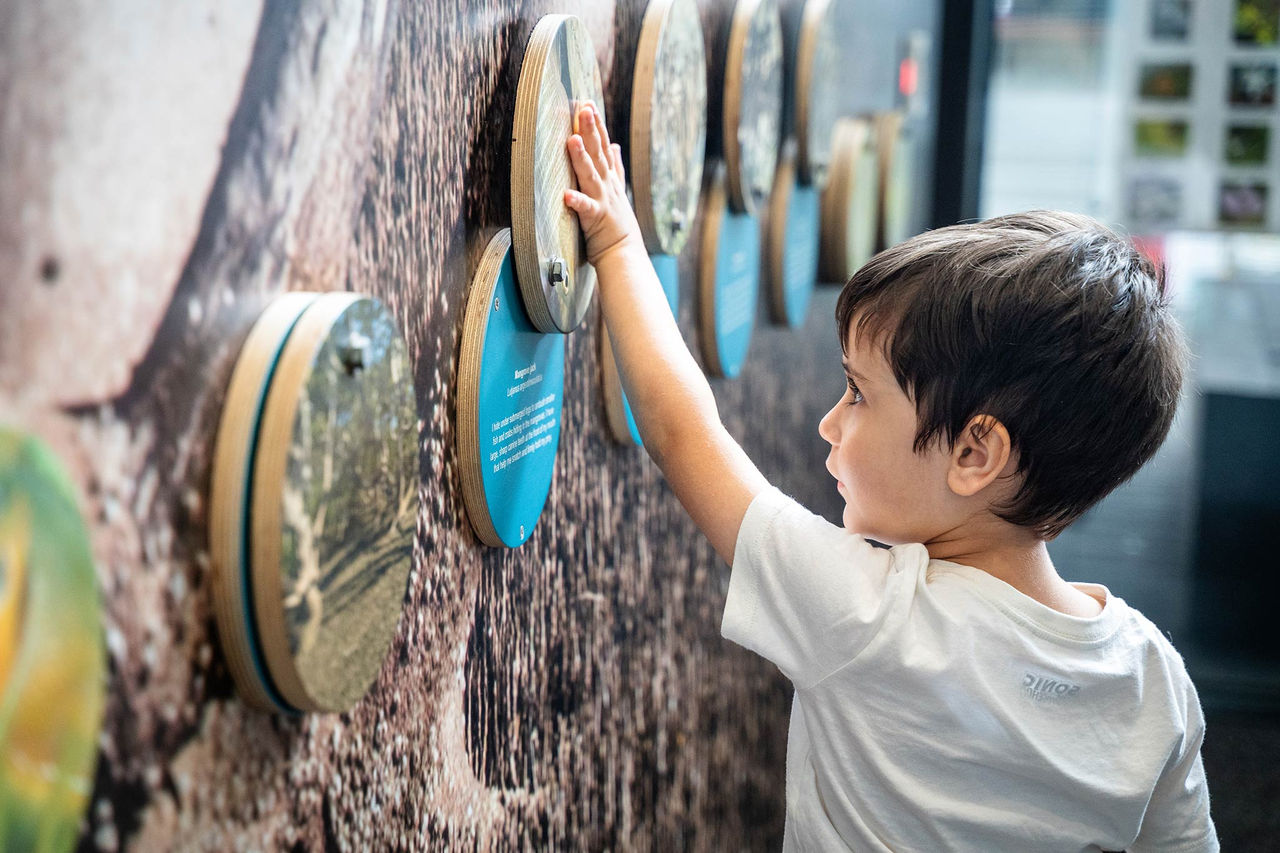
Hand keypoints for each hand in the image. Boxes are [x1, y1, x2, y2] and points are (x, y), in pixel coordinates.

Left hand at [565, 103, 644, 265]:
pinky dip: (576, 201)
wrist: (624, 253)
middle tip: (584, 108)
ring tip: (572, 140)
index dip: (596, 125)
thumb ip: (615, 167)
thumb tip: (614, 146)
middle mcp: (607, 186)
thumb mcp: (617, 190)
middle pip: (598, 153)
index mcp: (609, 179)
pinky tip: (566, 194)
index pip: (603, 146)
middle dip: (591, 130)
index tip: (588, 104)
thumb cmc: (616, 224)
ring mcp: (603, 201)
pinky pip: (585, 209)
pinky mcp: (596, 219)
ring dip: (581, 158)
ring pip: (591, 175)